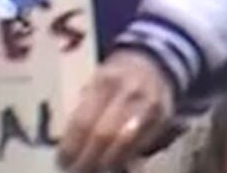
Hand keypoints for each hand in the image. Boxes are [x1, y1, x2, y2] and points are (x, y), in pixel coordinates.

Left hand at [56, 49, 172, 171]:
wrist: (153, 64)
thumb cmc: (115, 80)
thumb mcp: (93, 84)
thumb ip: (83, 112)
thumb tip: (67, 148)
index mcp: (105, 81)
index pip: (83, 121)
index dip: (71, 147)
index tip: (62, 161)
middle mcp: (130, 92)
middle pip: (104, 135)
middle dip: (87, 159)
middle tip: (76, 170)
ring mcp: (150, 105)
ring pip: (125, 144)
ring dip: (106, 162)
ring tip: (94, 169)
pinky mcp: (164, 118)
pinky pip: (142, 146)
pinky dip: (126, 159)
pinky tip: (114, 163)